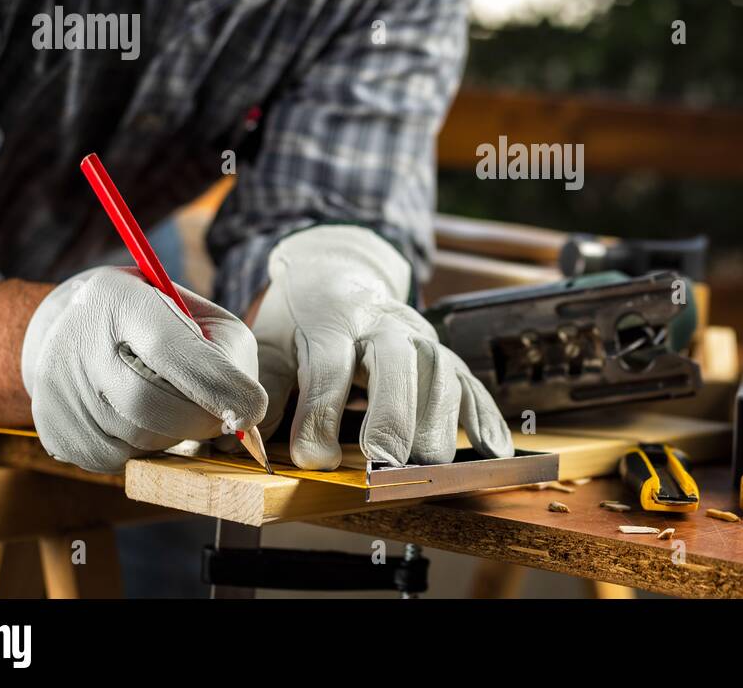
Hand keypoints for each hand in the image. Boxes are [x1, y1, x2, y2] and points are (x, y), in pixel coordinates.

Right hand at [21, 266, 266, 473]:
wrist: (72, 323)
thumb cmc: (156, 319)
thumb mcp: (195, 312)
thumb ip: (228, 354)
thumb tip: (246, 420)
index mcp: (124, 300)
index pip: (174, 350)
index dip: (220, 386)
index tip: (252, 409)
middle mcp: (79, 342)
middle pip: (152, 405)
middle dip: (200, 419)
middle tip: (218, 414)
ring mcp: (57, 389)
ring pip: (138, 439)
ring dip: (172, 433)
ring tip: (168, 401)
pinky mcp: (51, 429)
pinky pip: (117, 460)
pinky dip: (142, 447)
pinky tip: (138, 417)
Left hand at [252, 226, 513, 469]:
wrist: (337, 271)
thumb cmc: (300, 319)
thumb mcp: (268, 343)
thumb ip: (265, 389)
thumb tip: (250, 441)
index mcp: (334, 319)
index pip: (330, 368)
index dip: (321, 417)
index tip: (312, 461)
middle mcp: (386, 324)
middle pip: (399, 367)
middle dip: (392, 418)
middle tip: (382, 464)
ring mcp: (424, 339)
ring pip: (442, 379)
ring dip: (435, 427)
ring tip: (420, 470)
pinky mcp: (447, 357)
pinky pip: (473, 387)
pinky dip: (485, 419)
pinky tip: (492, 452)